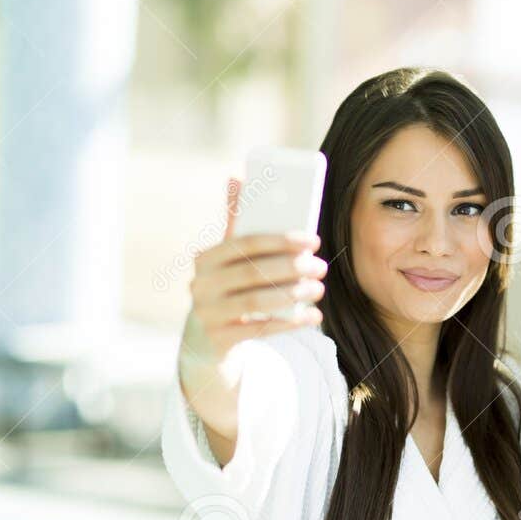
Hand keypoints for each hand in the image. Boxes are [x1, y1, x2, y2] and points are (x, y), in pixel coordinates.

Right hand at [183, 177, 326, 366]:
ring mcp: (207, 314)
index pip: (244, 243)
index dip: (280, 240)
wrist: (205, 341)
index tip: (313, 240)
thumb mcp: (227, 261)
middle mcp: (200, 285)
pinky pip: (259, 328)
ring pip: (256, 301)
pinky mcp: (218, 339)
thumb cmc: (226, 290)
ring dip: (293, 294)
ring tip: (318, 289)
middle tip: (320, 266)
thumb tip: (235, 178)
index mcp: (205, 258)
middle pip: (252, 272)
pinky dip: (289, 322)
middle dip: (291, 268)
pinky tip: (312, 317)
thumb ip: (236, 226)